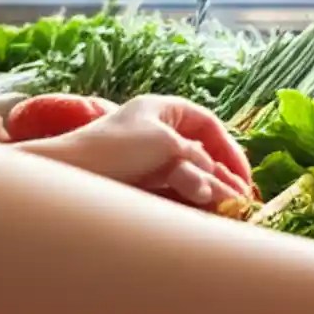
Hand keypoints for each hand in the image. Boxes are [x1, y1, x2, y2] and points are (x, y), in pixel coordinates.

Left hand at [22, 95, 251, 209]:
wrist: (71, 174)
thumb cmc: (116, 147)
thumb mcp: (167, 144)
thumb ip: (199, 159)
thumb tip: (221, 179)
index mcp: (163, 110)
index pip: (208, 125)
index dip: (229, 148)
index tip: (242, 173)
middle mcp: (159, 131)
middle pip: (203, 152)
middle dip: (224, 173)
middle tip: (241, 195)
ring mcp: (150, 156)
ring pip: (192, 171)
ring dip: (211, 186)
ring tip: (227, 204)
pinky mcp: (142, 180)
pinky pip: (177, 186)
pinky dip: (193, 193)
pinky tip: (205, 201)